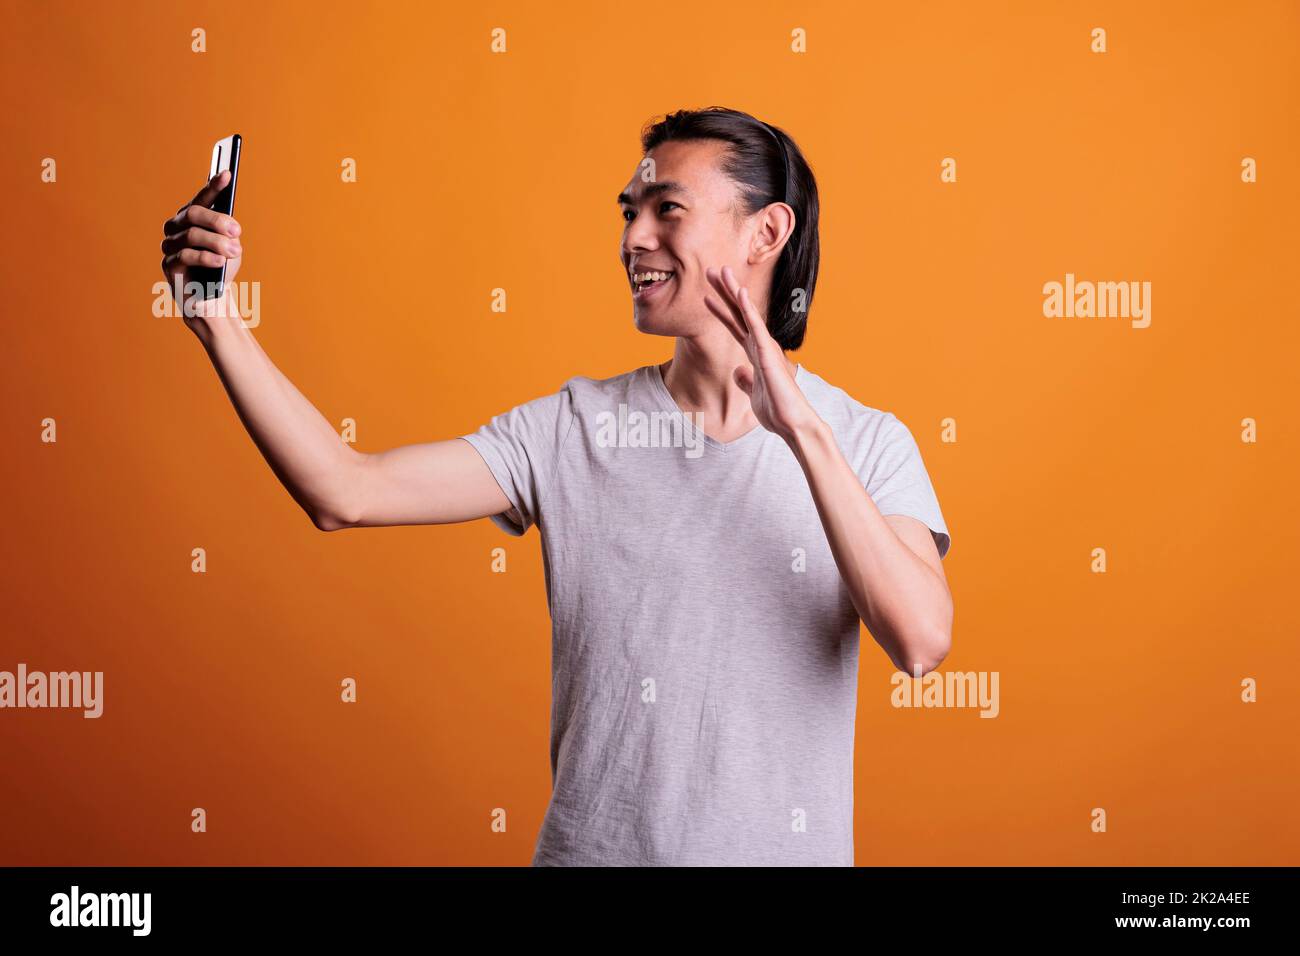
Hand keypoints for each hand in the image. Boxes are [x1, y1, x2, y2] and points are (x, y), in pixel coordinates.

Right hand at [160, 170, 242, 326]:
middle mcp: (176, 227)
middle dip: (217, 220)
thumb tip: (229, 227)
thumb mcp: (231, 248)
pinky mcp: (169, 265)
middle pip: (193, 214)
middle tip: (237, 231)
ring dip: (216, 242)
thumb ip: (229, 234)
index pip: (202, 198)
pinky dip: (206, 257)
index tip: (228, 174)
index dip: (214, 186)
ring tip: (235, 251)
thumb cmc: (221, 269)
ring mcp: (170, 245)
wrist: (211, 298)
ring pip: (191, 235)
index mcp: (191, 218)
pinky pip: (185, 256)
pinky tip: (220, 261)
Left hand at [703, 264, 822, 443]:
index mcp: (756, 354)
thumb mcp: (754, 393)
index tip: (707, 295)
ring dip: (733, 291)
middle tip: (711, 270)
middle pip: (738, 313)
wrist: (793, 424)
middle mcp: (761, 346)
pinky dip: (747, 310)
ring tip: (721, 271)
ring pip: (746, 313)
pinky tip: (740, 294)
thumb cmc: (777, 411)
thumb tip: (737, 372)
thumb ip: (745, 380)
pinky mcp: (768, 355)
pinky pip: (756, 328)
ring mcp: (765, 348)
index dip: (721, 310)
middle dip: (725, 292)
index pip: (735, 326)